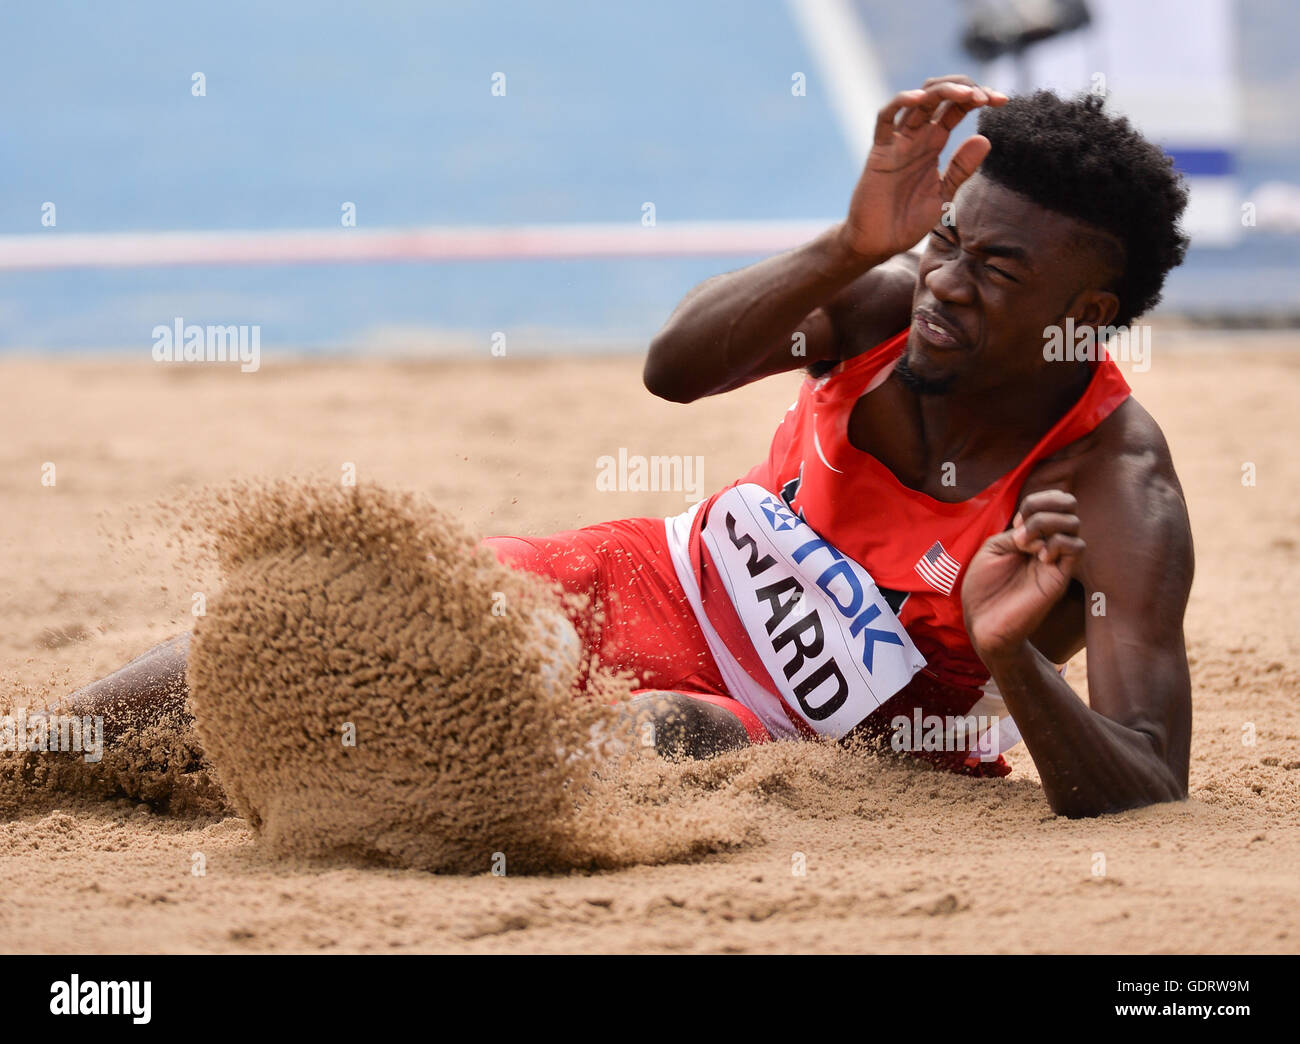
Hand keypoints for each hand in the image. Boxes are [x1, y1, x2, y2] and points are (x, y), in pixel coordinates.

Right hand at [841, 75, 1006, 258]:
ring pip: (918, 100)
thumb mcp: (943, 194)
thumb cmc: (907, 220)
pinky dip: (900, 102)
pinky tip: (921, 98)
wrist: (879, 244)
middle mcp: (916, 136)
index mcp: (933, 143)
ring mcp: (897, 142)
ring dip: (943, 90)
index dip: (979, 98)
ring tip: (966, 93)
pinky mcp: (879, 151)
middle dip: (966, 88)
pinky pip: (885, 118)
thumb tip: (985, 139)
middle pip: (940, 95)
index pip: (957, 108)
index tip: (1002, 101)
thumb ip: (961, 169)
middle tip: (987, 97)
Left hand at [961, 490, 1083, 661]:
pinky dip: (1059, 544)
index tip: (1018, 522)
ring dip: (1048, 524)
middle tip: (1023, 530)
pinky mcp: (1060, 577)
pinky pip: (1077, 548)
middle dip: (1045, 507)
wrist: (984, 623)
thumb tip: (1037, 527)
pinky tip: (1040, 557)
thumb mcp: (993, 549)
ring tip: (1027, 545)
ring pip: (1075, 523)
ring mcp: (1055, 559)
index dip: (1038, 501)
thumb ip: (1016, 532)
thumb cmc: (983, 588)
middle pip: (1068, 505)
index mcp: (1030, 534)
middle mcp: (1046, 543)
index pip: (1053, 501)